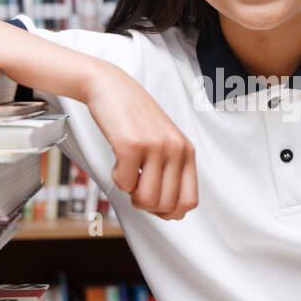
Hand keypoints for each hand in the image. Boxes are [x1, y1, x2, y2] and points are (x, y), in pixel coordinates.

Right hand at [84, 66, 197, 219]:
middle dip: (146, 205)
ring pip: (146, 198)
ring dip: (131, 192)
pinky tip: (118, 161)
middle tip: (135, 187)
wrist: (111, 87)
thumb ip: (171, 172)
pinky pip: (123, 183)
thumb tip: (170, 212)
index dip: (170, 212)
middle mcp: (175, 149)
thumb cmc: (135, 117)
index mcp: (186, 151)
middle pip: (165, 205)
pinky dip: (116, 178)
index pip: (189, 201)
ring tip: (127, 173)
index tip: (155, 205)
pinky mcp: (130, 144)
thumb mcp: (164, 143)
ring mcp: (154, 146)